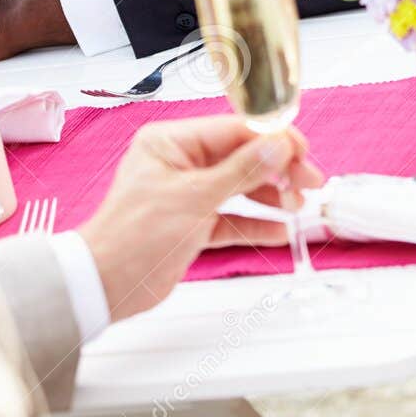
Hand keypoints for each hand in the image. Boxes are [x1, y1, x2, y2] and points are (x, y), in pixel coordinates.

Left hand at [79, 118, 324, 321]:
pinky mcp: (192, 224)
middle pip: (241, 157)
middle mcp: (180, 163)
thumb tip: (278, 143)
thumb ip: (241, 170)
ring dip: (271, 196)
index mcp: (171, 143)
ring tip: (299, 206)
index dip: (272, 138)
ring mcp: (187, 194)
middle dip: (278, 168)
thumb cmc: (136, 236)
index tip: (303, 150)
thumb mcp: (194, 198)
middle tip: (311, 180)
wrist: (104, 286)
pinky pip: (232, 218)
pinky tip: (281, 230)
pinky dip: (255, 223)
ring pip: (240, 187)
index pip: (233, 130)